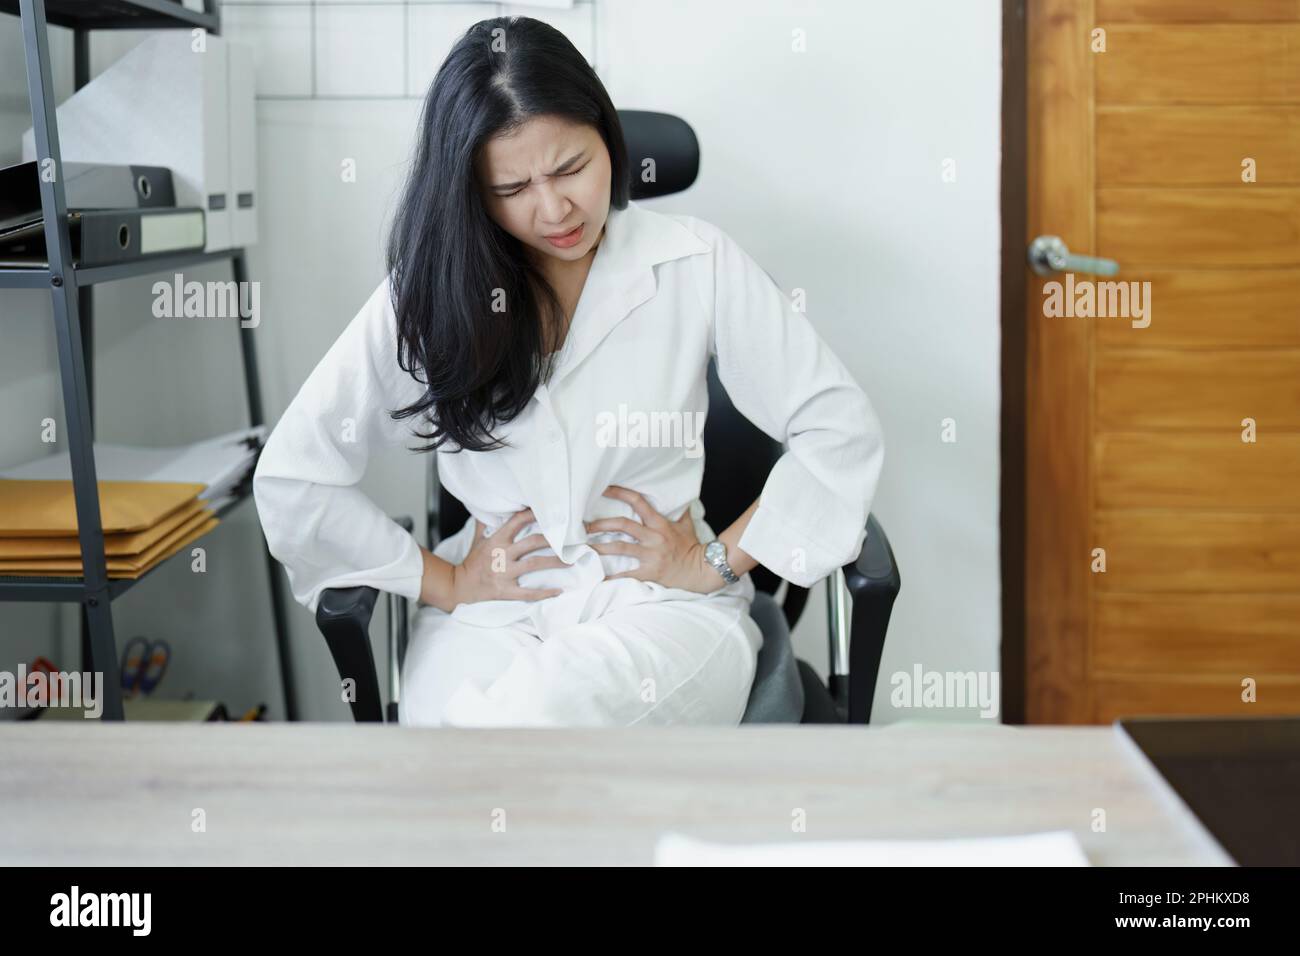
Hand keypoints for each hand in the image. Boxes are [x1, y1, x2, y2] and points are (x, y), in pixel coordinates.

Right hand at [450, 508, 567, 605]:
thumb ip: (486, 523)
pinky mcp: (505, 590)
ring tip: (572, 560)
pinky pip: (528, 592)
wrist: (459, 586)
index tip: (550, 511)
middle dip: (553, 539)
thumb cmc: (472, 562)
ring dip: (555, 562)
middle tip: (572, 539)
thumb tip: (491, 505)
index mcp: (497, 540)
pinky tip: (559, 591)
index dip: (534, 514)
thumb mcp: (478, 539)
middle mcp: (501, 554)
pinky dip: (544, 592)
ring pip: (534, 564)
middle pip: (532, 542)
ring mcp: (504, 573)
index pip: (517, 521)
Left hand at [585, 486, 726, 593]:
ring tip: (584, 547)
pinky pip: (627, 574)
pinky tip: (597, 578)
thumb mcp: (687, 525)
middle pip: (622, 525)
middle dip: (601, 523)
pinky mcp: (650, 572)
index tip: (604, 488)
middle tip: (584, 525)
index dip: (620, 493)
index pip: (638, 503)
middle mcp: (654, 537)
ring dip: (600, 547)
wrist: (702, 570)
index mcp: (660, 524)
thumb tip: (679, 495)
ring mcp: (651, 555)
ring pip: (620, 547)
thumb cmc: (693, 547)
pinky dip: (611, 576)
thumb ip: (679, 510)